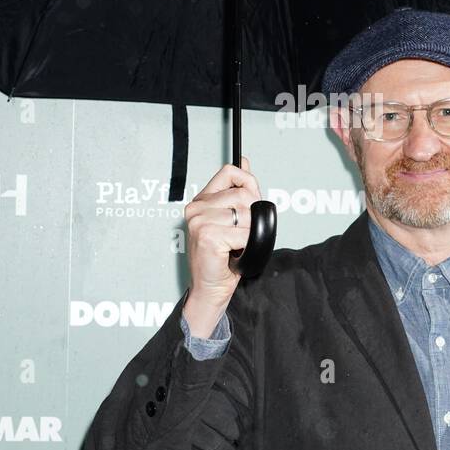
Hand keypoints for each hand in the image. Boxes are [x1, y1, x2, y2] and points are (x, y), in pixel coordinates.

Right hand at [181, 156, 261, 336]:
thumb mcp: (231, 219)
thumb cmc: (222, 258)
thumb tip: (244, 161)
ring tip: (237, 244)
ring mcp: (199, 221)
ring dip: (250, 233)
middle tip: (243, 234)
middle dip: (253, 216)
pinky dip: (247, 246)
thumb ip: (237, 190)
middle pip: (243, 194)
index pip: (229, 172)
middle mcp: (196, 208)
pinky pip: (244, 233)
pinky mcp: (206, 235)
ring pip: (246, 214)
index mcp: (201, 200)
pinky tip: (234, 253)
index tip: (250, 202)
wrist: (211, 288)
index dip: (248, 184)